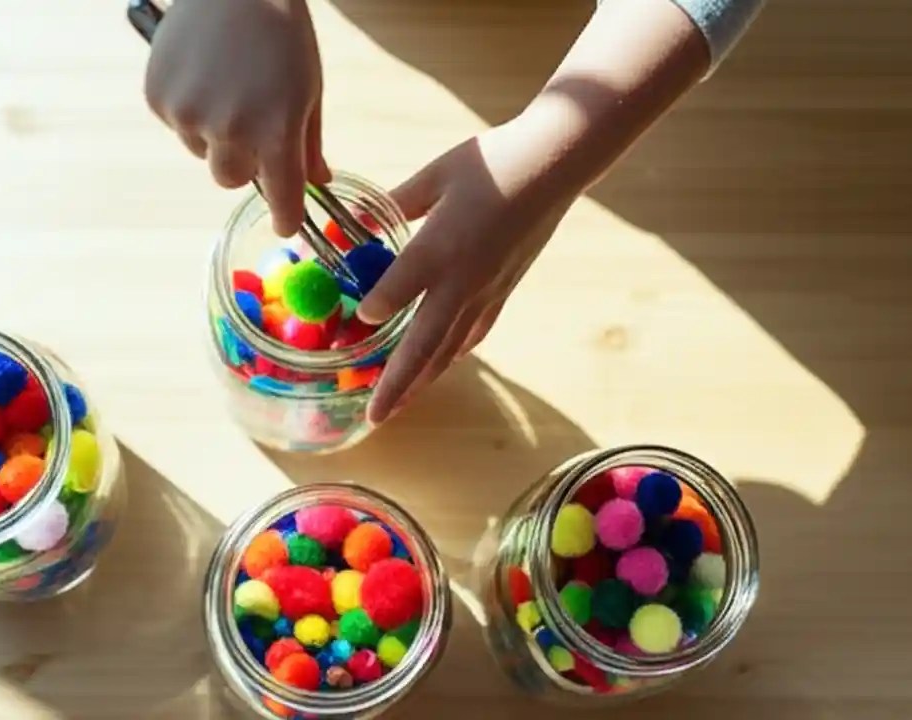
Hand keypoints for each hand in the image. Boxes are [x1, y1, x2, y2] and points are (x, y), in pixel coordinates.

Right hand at [144, 0, 330, 236]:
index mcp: (274, 131)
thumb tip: (317, 183)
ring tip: (226, 82)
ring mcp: (188, 115)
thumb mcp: (309, 89)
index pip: (281, 198)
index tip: (284, 225)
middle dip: (243, 161)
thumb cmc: (282, 34)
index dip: (284, 216)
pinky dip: (188, 109)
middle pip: (231, 179)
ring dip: (213, 132)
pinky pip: (177, 125)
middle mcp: (229, 130)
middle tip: (251, 121)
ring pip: (201, 150)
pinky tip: (202, 71)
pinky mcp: (158, 99)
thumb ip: (309, 144)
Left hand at [356, 111, 577, 423]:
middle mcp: (464, 279)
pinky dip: (453, 354)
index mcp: (440, 246)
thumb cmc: (492, 161)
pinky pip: (474, 332)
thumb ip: (395, 203)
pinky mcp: (504, 290)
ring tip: (398, 406)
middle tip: (373, 417)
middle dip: (397, 384)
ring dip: (422, 381)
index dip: (376, 307)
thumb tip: (354, 223)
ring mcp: (488, 289)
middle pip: (424, 343)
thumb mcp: (435, 175)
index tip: (356, 319)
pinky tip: (442, 365)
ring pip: (450, 348)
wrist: (556, 164)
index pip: (399, 289)